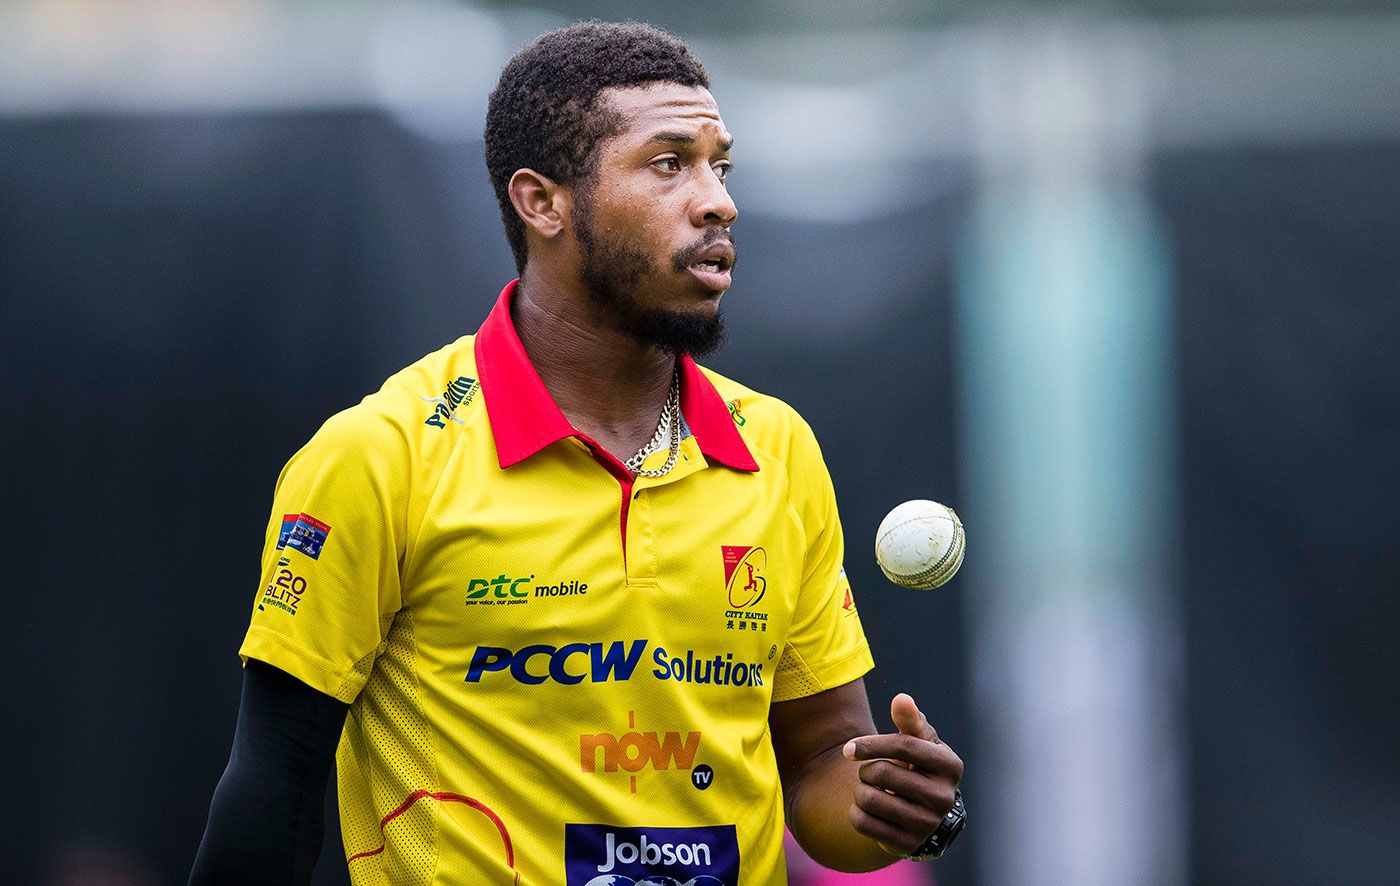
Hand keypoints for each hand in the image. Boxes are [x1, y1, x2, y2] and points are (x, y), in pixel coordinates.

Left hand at [842, 693, 962, 857]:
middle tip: (869, 772)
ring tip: (870, 788)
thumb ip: (910, 719)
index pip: (903, 746)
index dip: (870, 743)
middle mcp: (944, 797)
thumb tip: (901, 699)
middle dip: (866, 769)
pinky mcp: (907, 844)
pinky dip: (856, 812)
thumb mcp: (919, 740)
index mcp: (950, 765)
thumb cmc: (917, 764)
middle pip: (882, 772)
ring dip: (860, 790)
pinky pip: (863, 823)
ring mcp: (927, 824)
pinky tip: (868, 808)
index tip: (848, 748)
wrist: (920, 808)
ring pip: (869, 799)